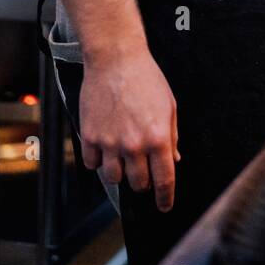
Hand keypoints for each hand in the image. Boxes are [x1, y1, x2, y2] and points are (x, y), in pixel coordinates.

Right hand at [80, 50, 178, 210]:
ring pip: (114, 178)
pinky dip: (98, 159)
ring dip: (120, 171)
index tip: (164, 206)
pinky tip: (105, 144)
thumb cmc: (145, 78)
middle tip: (142, 165)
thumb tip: (174, 159)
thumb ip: (172, 135)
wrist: (115, 59)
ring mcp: (110, 142)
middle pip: (138, 183)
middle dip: (142, 179)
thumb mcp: (169, 105)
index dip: (165, 198)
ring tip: (122, 152)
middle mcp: (134, 144)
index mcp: (158, 137)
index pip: (164, 180)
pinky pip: (93, 164)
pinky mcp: (90, 136)